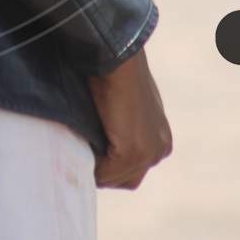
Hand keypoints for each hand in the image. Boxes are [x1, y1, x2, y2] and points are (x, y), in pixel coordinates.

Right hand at [87, 46, 171, 189]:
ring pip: (115, 178)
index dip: (110, 167)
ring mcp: (150, 153)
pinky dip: (91, 167)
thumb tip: (100, 140)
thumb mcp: (125, 106)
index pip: (133, 170)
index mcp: (162, 140)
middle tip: (82, 157)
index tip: (89, 156)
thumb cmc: (116, 75)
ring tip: (77, 153)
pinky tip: (78, 150)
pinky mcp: (133, 152)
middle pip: (127, 179)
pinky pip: (106, 173)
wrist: (117, 61)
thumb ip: (121, 127)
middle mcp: (161, 149)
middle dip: (104, 173)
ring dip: (96, 171)